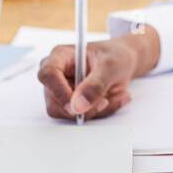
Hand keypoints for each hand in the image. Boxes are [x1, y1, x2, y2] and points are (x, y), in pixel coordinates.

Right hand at [36, 30, 159, 121]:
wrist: (124, 62)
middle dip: (82, 107)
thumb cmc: (115, 55)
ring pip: (68, 113)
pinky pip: (81, 117)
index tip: (76, 104)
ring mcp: (63, 91)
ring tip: (113, 97)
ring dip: (94, 110)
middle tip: (104, 101)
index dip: (59, 92)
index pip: (48, 75)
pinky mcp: (73, 103)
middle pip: (54, 101)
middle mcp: (57, 75)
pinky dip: (100, 112)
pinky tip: (113, 99)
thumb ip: (96, 84)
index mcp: (60, 56)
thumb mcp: (111, 65)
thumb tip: (78, 105)